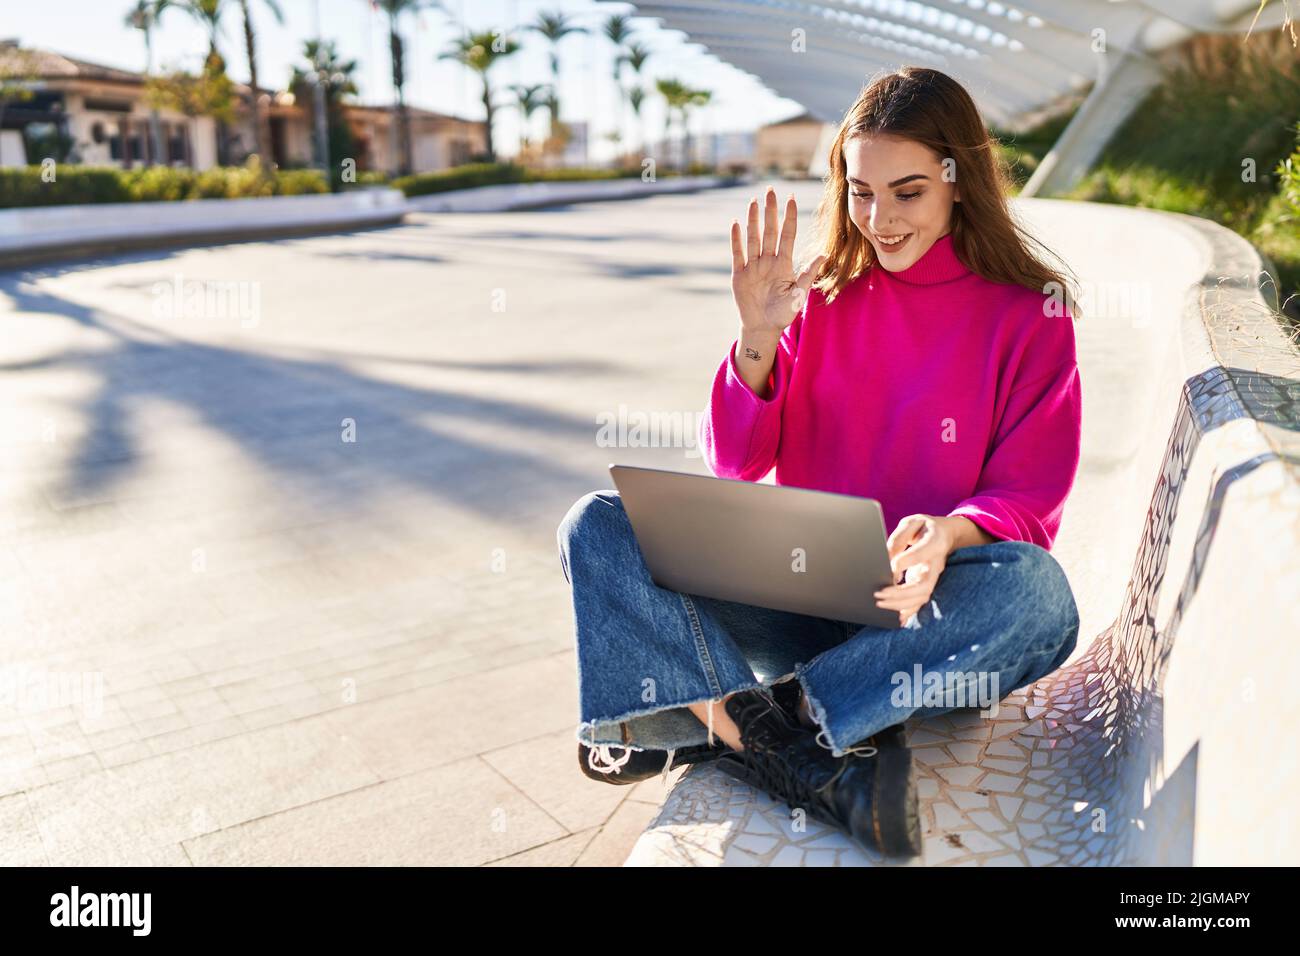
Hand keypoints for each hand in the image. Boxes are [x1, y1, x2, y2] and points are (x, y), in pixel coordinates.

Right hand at [730, 185, 827, 335]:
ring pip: (754, 238)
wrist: (763, 327)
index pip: (788, 235)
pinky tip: (736, 223)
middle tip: (770, 190)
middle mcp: (768, 261)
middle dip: (770, 211)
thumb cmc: (783, 312)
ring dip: (753, 220)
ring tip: (754, 201)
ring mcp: (753, 266)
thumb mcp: (799, 294)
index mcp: (784, 264)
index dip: (789, 217)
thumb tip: (825, 253)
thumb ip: (809, 273)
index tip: (791, 198)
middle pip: (770, 231)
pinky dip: (736, 239)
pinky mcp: (740, 275)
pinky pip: (738, 254)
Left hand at [874, 514, 953, 625]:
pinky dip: (908, 612)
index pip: (921, 554)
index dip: (905, 562)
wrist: (944, 534)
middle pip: (924, 585)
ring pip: (922, 597)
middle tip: (879, 593)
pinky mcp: (927, 584)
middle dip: (900, 593)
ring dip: (900, 604)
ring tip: (879, 603)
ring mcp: (933, 577)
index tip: (889, 568)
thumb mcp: (912, 522)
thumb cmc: (924, 527)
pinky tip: (895, 618)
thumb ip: (899, 538)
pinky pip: (920, 602)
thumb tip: (887, 559)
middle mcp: (936, 564)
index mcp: (934, 543)